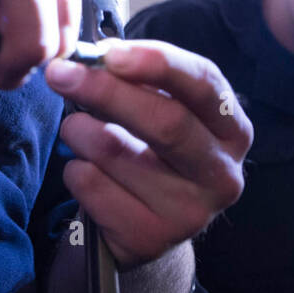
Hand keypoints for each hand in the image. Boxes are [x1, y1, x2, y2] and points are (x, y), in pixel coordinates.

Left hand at [44, 40, 252, 267]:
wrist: (150, 226)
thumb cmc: (154, 151)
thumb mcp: (163, 111)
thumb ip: (141, 80)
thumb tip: (95, 55)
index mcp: (233, 131)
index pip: (204, 85)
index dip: (157, 63)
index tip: (109, 52)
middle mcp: (222, 175)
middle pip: (165, 122)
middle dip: (105, 91)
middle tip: (60, 73)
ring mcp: (190, 214)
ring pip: (115, 152)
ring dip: (79, 131)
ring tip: (76, 129)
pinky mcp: (150, 240)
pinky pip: (92, 187)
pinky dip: (75, 170)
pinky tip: (85, 171)